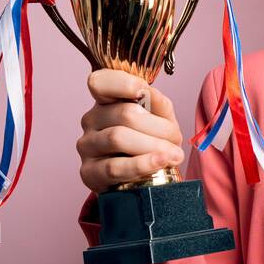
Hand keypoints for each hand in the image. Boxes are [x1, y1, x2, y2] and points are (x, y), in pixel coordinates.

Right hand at [77, 69, 184, 193]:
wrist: (142, 181)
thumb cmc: (149, 144)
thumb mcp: (161, 121)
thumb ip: (158, 105)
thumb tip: (150, 93)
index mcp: (106, 101)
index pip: (100, 82)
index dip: (122, 83)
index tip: (143, 90)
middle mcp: (91, 120)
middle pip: (124, 113)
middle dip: (158, 127)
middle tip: (176, 140)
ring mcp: (87, 146)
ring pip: (118, 138)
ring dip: (153, 146)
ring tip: (174, 155)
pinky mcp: (89, 172)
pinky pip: (115, 167)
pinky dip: (141, 164)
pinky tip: (160, 162)